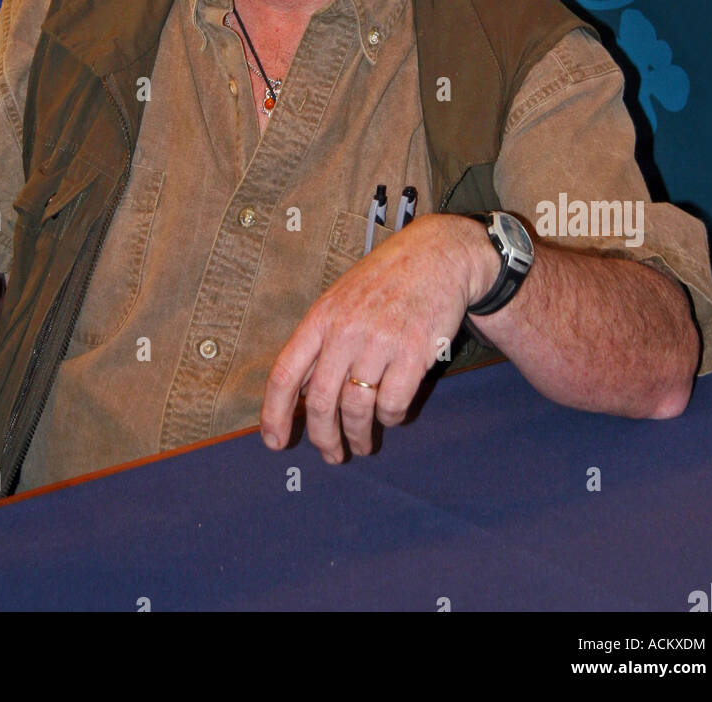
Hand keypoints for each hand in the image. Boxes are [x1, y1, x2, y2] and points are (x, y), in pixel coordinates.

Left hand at [260, 213, 497, 463]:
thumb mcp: (341, 299)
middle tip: (331, 455)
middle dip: (323, 439)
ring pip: (357, 409)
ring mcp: (379, 342)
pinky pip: (392, 404)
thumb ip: (321, 342)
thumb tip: (304, 394)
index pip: (285, 373)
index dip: (275, 413)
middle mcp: (345, 330)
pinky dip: (390, 418)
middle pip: (321, 402)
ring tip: (362, 444)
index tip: (275, 443)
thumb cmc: (384, 280)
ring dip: (358, 436)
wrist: (436, 256)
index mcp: (320, 317)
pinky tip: (391, 414)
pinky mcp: (413, 353)